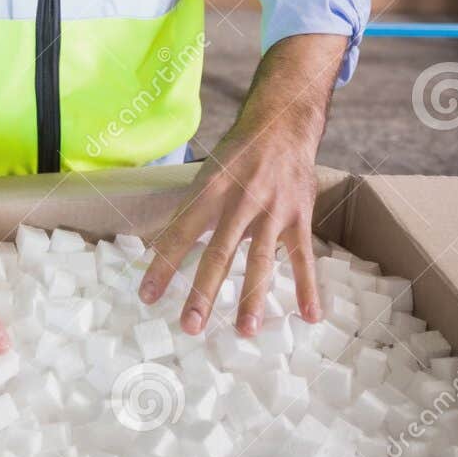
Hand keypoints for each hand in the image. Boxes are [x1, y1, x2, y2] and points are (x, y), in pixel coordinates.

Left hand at [138, 122, 321, 336]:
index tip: (148, 297)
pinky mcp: (299, 218)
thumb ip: (193, 211)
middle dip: (204, 292)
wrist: (282, 126)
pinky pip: (303, 258)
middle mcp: (240, 202)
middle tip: (191, 326)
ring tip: (245, 331)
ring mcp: (273, 211)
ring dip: (254, 298)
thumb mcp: (207, 174)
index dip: (163, 265)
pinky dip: (307, 287)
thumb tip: (162, 248)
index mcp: (210, 191)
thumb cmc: (237, 155)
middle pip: (220, 253)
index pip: (181, 233)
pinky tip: (309, 315)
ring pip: (261, 260)